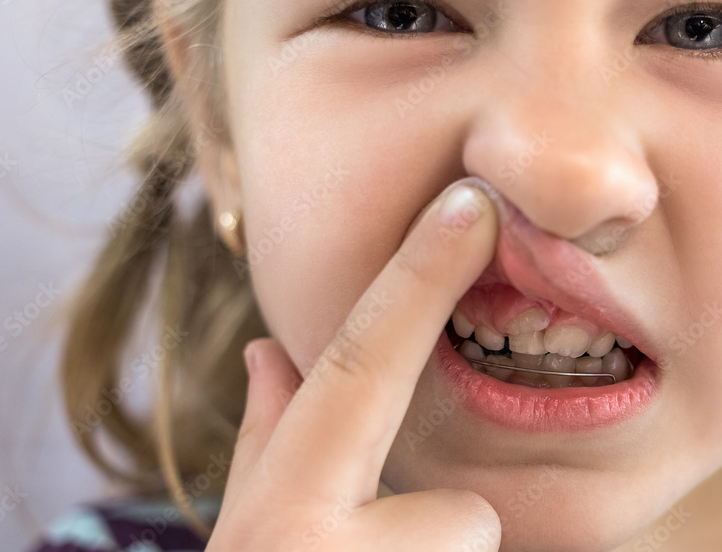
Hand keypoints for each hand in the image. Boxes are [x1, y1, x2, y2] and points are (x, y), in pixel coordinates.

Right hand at [206, 179, 501, 550]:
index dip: (417, 281)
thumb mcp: (251, 530)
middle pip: (458, 503)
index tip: (470, 205)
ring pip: (469, 539)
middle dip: (444, 529)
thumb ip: (267, 438)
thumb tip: (266, 348)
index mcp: (280, 516)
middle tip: (395, 550)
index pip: (358, 369)